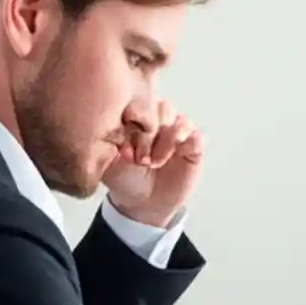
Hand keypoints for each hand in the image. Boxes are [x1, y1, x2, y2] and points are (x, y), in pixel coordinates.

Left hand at [103, 99, 204, 227]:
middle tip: (141, 158)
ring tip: (155, 162)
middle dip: (152, 134)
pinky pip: (196, 137)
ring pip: (180, 121)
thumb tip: (116, 124)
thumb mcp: (109, 158)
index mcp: (139, 116)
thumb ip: (110, 138)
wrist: (143, 202)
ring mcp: (179, 132)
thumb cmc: (125, 178)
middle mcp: (160, 120)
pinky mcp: (193, 148)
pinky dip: (187, 144)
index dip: (136, 123)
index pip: (142, 102)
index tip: (127, 148)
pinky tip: (175, 157)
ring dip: (167, 142)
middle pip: (163, 109)